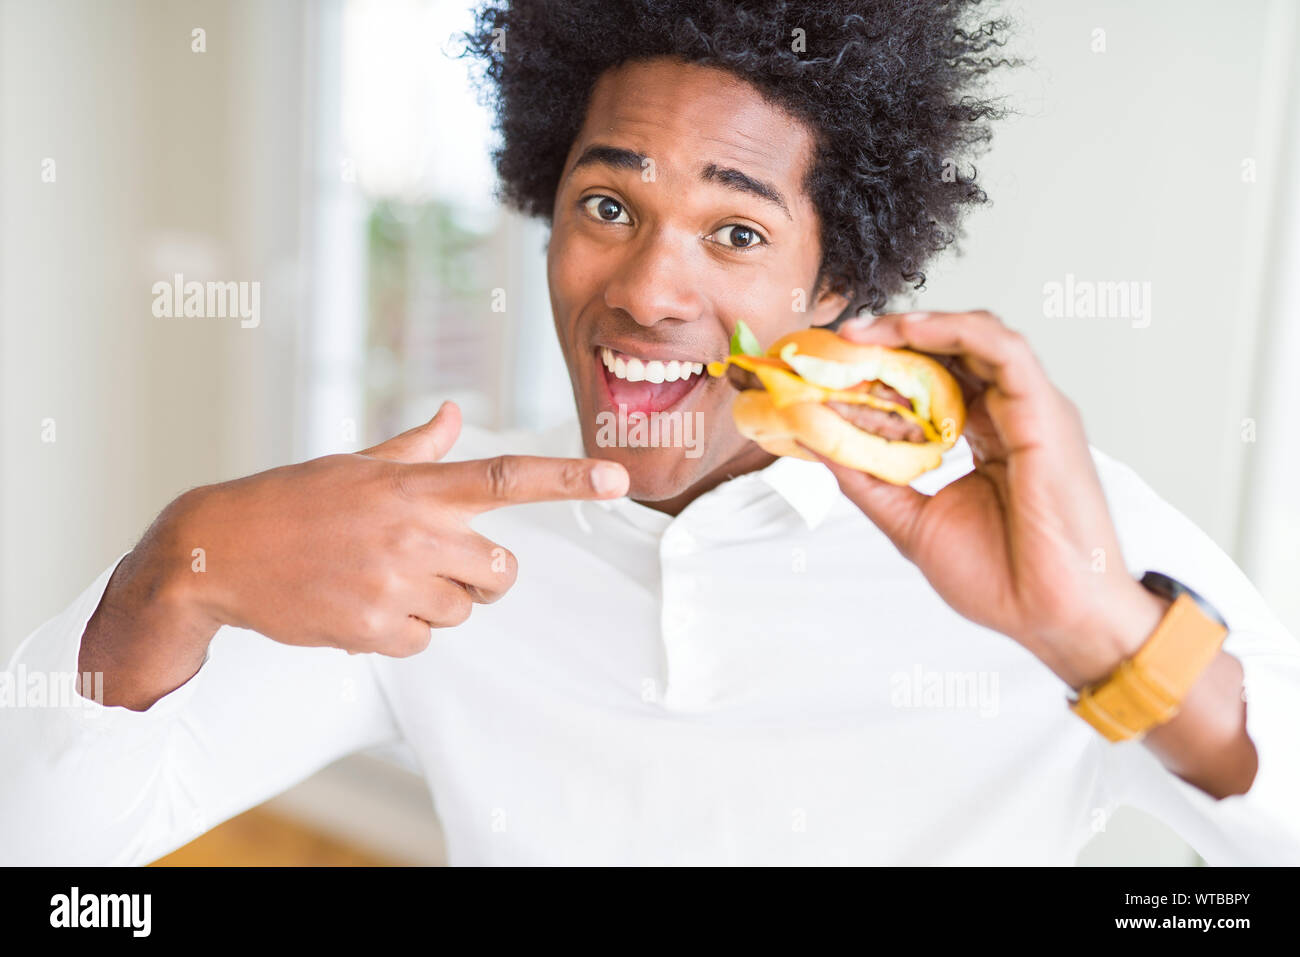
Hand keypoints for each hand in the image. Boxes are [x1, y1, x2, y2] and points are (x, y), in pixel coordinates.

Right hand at [156, 401, 628, 657]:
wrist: (219, 551)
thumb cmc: (293, 501)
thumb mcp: (357, 464)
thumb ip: (417, 447)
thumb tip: (452, 413)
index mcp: (416, 486)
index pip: (506, 476)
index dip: (567, 479)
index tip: (617, 478)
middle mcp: (415, 531)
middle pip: (502, 569)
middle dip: (483, 574)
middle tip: (436, 563)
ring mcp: (395, 581)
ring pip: (463, 610)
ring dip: (436, 603)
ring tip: (380, 580)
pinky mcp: (373, 627)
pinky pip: (423, 641)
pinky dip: (401, 631)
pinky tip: (360, 606)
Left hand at [808, 310, 1167, 688]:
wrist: (1051, 616)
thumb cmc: (1000, 579)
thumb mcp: (912, 522)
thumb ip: (869, 480)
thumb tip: (816, 443)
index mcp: (986, 437)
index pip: (935, 380)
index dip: (885, 365)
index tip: (834, 364)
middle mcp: (1010, 415)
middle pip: (951, 351)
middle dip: (892, 337)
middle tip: (839, 338)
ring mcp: (1031, 410)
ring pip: (975, 337)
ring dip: (915, 326)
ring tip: (861, 332)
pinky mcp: (1046, 413)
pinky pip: (1002, 350)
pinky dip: (954, 330)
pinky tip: (909, 330)